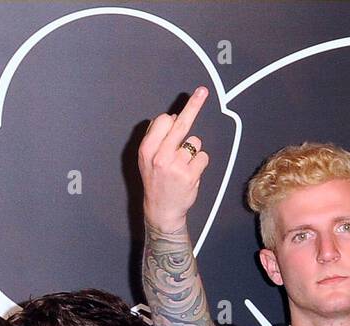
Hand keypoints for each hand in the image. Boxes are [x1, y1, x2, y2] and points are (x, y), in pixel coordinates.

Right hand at [137, 86, 210, 233]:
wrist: (162, 210)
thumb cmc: (156, 181)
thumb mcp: (146, 159)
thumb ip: (155, 138)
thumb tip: (170, 118)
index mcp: (147, 149)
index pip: (163, 121)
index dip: (172, 119)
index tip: (184, 103)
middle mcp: (160, 156)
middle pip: (180, 124)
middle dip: (193, 105)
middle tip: (202, 91)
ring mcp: (176, 166)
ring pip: (195, 142)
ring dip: (193, 151)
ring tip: (183, 165)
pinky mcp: (191, 175)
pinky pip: (203, 156)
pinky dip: (200, 163)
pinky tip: (191, 172)